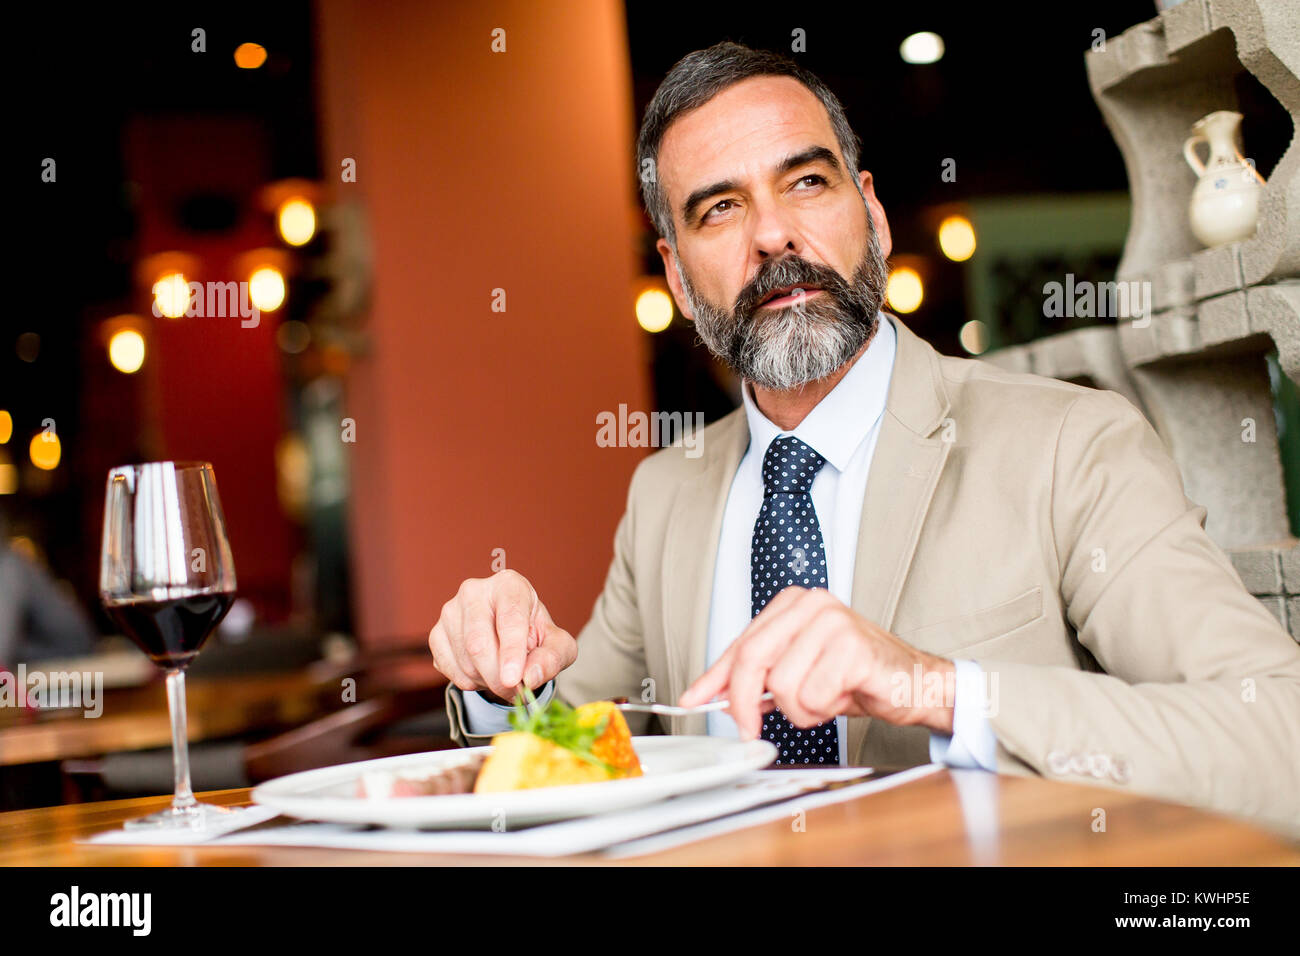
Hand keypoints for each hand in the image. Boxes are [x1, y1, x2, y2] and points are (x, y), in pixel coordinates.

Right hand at [428, 570, 576, 700]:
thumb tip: (530, 677)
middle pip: (479, 643)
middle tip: (516, 693)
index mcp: (509, 585)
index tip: (515, 680)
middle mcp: (474, 591)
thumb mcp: (558, 645)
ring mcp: (450, 611)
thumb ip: (552, 658)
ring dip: (486, 681)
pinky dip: (469, 682)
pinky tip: (484, 673)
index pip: (509, 619)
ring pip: (464, 660)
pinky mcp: (436, 633)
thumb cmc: (536, 635)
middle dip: (498, 677)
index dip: (512, 652)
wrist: (510, 636)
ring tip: (503, 676)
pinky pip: (449, 668)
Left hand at [678, 587, 954, 739]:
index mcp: (793, 603)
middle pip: (752, 659)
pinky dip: (823, 709)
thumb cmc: (856, 676)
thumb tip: (715, 695)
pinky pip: (812, 695)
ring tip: (825, 698)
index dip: (713, 678)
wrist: (913, 684)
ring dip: (800, 709)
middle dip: (744, 702)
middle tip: (749, 728)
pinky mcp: (852, 647)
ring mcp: (833, 623)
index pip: (740, 643)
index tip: (693, 699)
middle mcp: (811, 604)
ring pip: (782, 685)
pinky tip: (843, 696)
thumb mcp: (798, 671)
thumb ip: (759, 678)